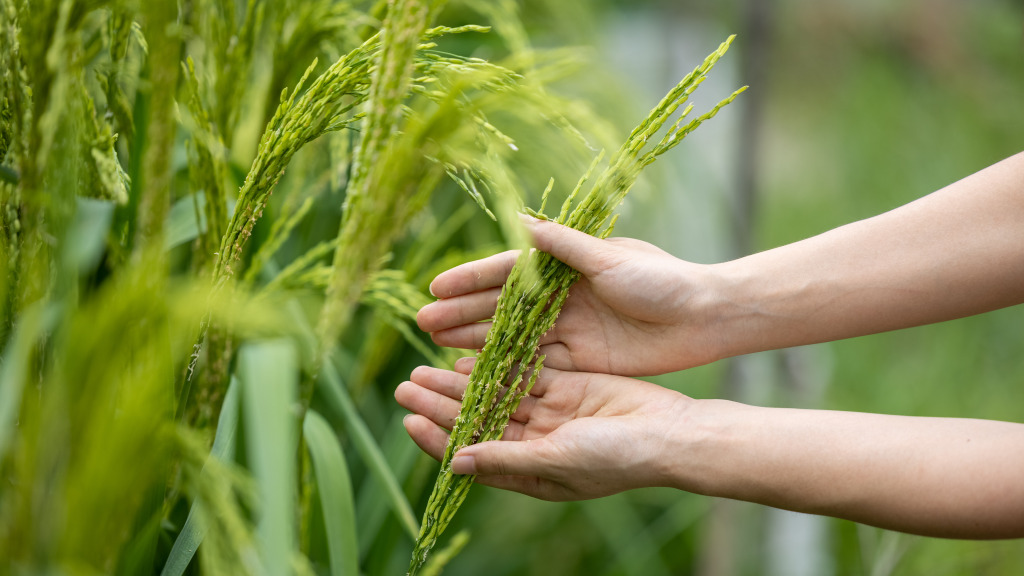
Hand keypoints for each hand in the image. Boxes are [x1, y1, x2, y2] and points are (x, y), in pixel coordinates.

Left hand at [394, 357, 691, 500]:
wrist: (669, 432)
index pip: (470, 454)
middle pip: (475, 420)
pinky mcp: (564, 385)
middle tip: (407, 383)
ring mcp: (548, 412)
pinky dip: (496, 365)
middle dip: (439, 402)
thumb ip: (505, 458)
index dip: (437, 438)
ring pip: (493, 394)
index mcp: (527, 470)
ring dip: (461, 381)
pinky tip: (468, 355)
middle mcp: (532, 442)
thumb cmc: (616, 458)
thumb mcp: (556, 460)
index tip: (409, 419)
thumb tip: (455, 463)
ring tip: (425, 365)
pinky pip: (521, 372)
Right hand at [416, 217, 720, 375]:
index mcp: (566, 264)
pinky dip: (505, 367)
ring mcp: (569, 329)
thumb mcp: (611, 260)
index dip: (471, 279)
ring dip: (475, 340)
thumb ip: (565, 247)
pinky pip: (534, 364)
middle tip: (423, 322)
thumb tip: (522, 220)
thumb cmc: (662, 280)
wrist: (705, 318)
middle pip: (502, 306)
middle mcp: (562, 296)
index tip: (435, 286)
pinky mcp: (581, 359)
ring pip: (511, 337)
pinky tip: (475, 372)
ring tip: (437, 345)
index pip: (508, 272)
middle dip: (462, 312)